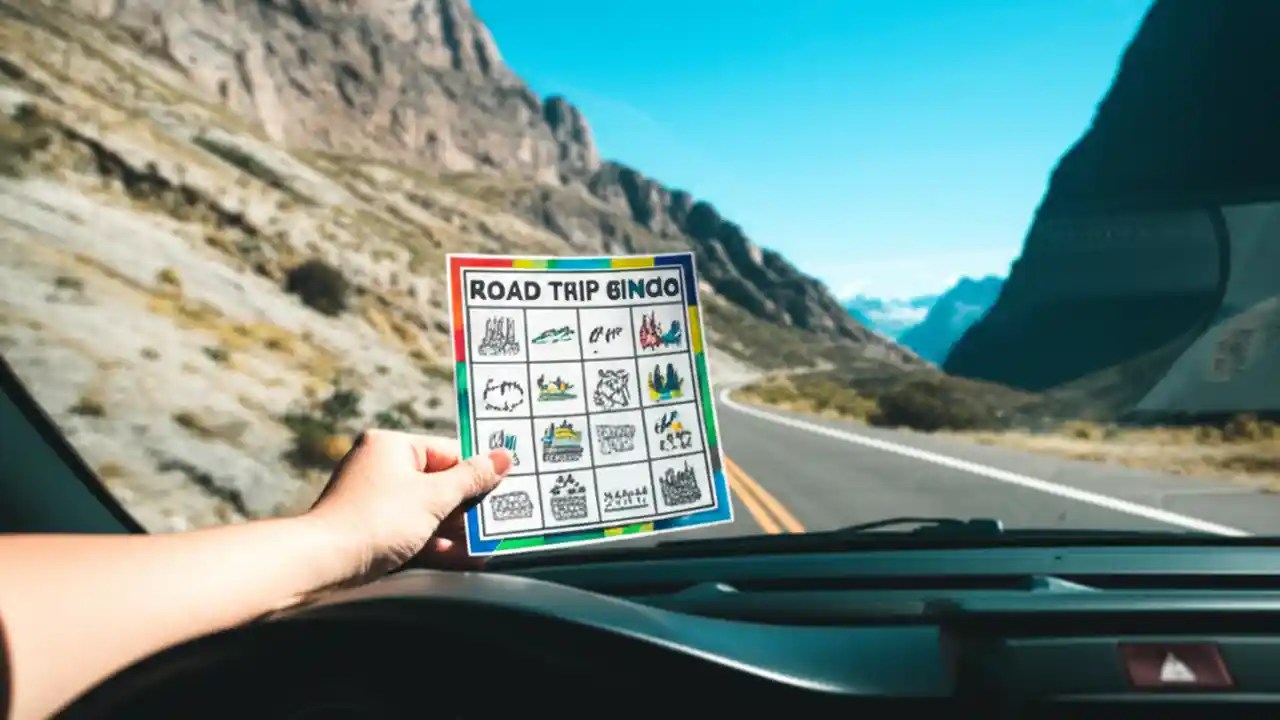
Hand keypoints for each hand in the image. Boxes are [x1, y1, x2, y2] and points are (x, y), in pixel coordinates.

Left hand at [305, 430, 510, 582]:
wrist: (323, 563)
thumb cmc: (378, 520)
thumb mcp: (434, 497)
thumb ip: (472, 478)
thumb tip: (503, 456)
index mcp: (393, 447)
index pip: (449, 451)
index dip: (478, 471)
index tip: (507, 488)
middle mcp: (382, 467)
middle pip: (440, 483)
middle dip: (470, 507)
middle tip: (503, 520)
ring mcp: (376, 500)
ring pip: (429, 512)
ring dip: (459, 531)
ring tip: (490, 545)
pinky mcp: (373, 530)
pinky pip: (414, 531)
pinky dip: (438, 544)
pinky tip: (467, 558)